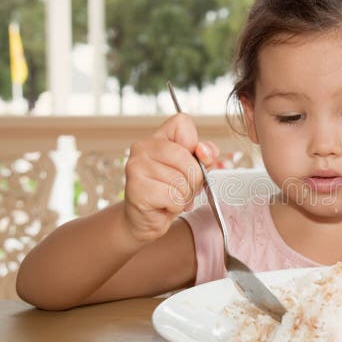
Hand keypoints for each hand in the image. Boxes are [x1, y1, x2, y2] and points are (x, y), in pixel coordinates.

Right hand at [123, 113, 218, 241]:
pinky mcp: (136, 188)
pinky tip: (164, 206)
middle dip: (193, 180)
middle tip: (183, 188)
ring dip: (183, 196)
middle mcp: (143, 147)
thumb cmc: (170, 192)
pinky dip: (175, 206)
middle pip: (186, 158)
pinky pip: (172, 197)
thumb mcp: (194, 170)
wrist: (145, 219)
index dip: (195, 144)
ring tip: (172, 198)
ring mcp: (136, 166)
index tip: (193, 160)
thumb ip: (206, 156)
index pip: (182, 122)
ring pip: (180, 181)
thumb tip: (205, 151)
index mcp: (158, 137)